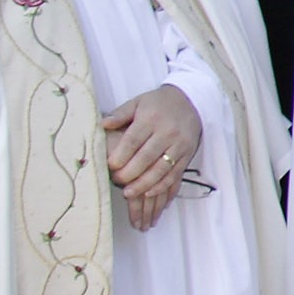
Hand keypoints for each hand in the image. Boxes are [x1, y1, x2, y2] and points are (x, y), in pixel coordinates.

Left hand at [102, 83, 203, 232]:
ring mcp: (179, 145)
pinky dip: (161, 186)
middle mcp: (167, 132)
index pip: (134, 140)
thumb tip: (103, 124)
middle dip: (130, 173)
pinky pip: (174, 174)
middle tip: (116, 181)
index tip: (110, 166)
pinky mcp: (188, 154)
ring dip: (144, 184)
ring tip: (128, 193)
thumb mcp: (138, 102)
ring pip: (161, 169)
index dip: (121, 155)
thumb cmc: (158, 104)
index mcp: (151, 118)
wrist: (190, 101)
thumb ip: (120, 114)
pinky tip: (149, 193)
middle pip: (146, 157)